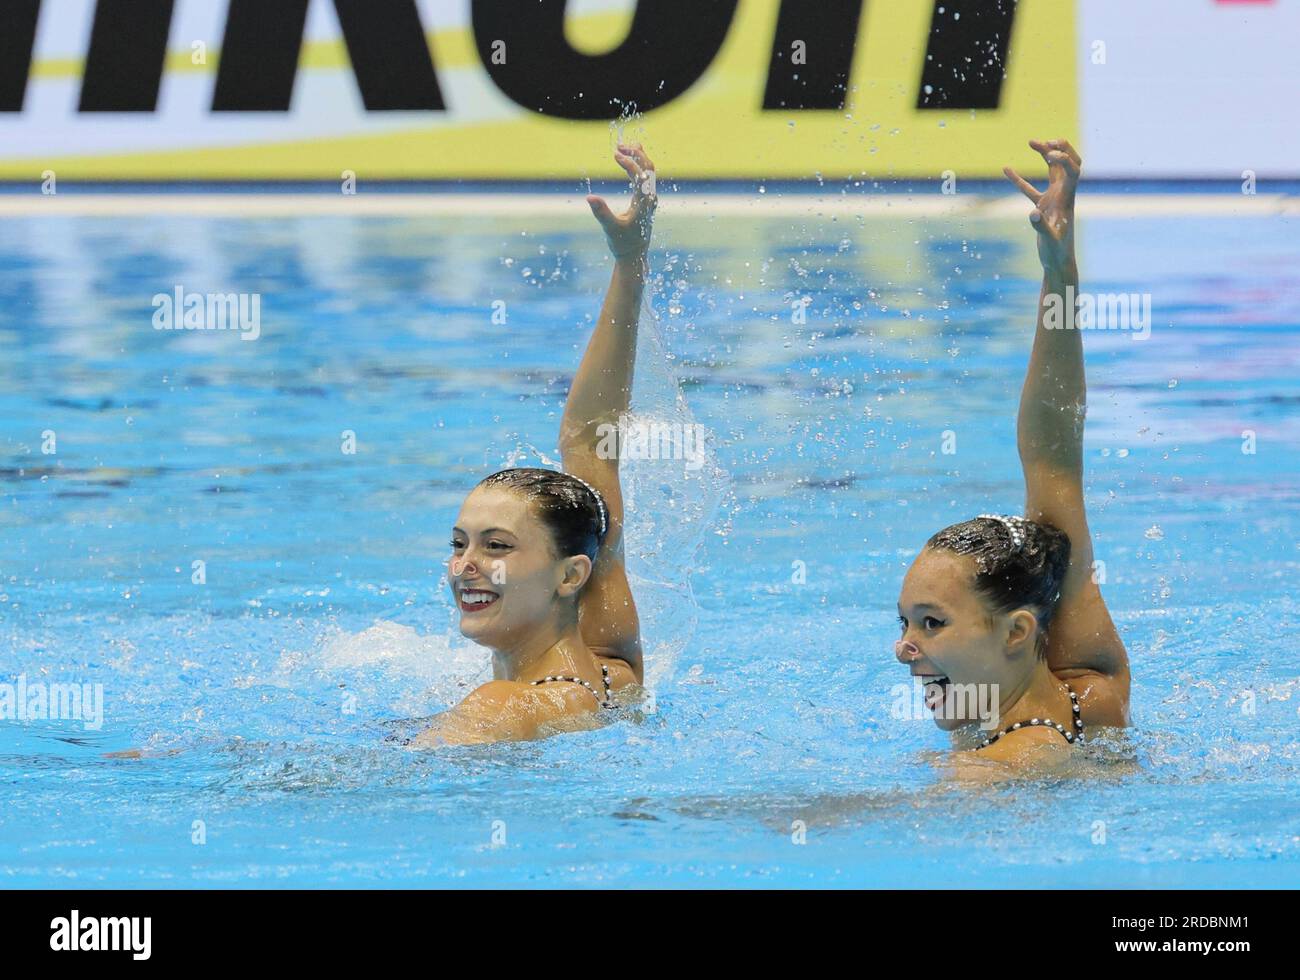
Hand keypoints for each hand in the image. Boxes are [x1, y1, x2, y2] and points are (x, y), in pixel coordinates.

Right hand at [587, 143, 656, 261]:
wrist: (634, 255)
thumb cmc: (623, 244)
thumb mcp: (610, 229)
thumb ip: (601, 212)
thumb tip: (589, 197)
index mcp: (643, 203)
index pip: (639, 175)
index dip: (628, 162)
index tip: (615, 154)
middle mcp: (650, 198)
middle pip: (649, 168)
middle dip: (636, 154)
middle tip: (619, 147)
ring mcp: (649, 199)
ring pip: (649, 171)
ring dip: (638, 157)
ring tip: (624, 147)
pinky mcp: (646, 200)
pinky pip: (646, 177)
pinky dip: (638, 165)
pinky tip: (629, 159)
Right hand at [1003, 138, 1080, 275]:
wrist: (1057, 262)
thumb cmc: (1056, 252)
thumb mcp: (1049, 240)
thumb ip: (1041, 226)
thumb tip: (1032, 214)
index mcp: (1066, 198)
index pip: (1072, 170)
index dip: (1063, 158)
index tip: (1048, 154)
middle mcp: (1063, 195)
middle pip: (1068, 164)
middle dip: (1060, 148)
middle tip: (1045, 141)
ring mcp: (1053, 200)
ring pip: (1052, 171)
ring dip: (1044, 155)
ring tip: (1031, 142)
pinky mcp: (1043, 207)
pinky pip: (1030, 189)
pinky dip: (1019, 179)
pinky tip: (1006, 169)